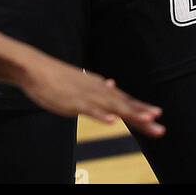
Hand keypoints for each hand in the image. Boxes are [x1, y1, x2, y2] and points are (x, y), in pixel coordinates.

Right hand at [19, 52, 163, 136]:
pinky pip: (88, 109)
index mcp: (98, 87)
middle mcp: (95, 89)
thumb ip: (97, 86)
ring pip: (111, 106)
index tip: (157, 117)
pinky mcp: (71, 101)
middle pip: (123, 104)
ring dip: (129, 113)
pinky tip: (112, 120)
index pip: (123, 100)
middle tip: (161, 127)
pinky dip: (100, 114)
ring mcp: (84, 95)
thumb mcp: (81, 81)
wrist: (34, 67)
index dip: (140, 109)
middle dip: (142, 115)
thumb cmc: (56, 77)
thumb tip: (112, 84)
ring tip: (146, 120)